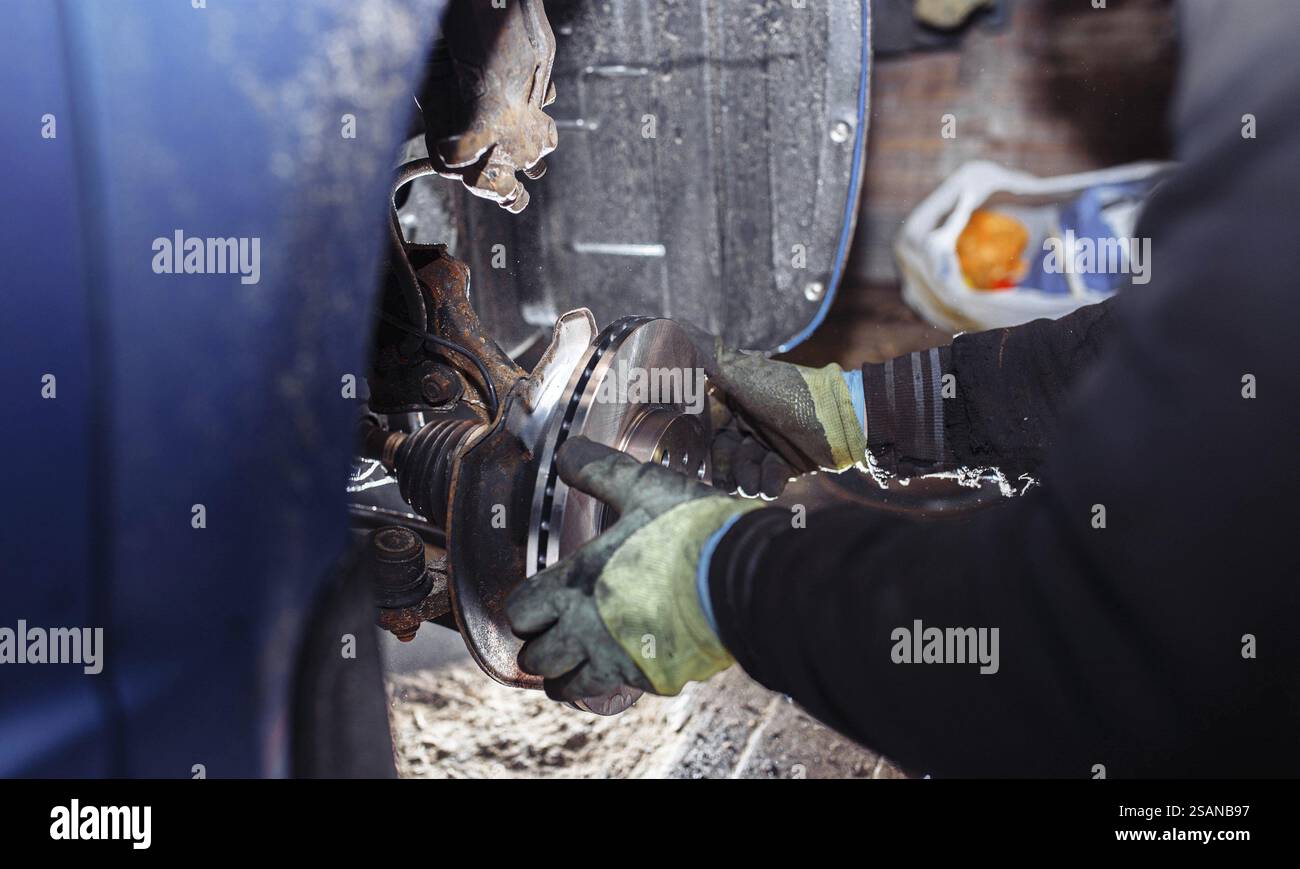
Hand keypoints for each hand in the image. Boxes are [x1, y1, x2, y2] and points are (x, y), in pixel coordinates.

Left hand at [505, 437, 761, 699]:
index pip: (519, 613)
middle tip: (554, 632)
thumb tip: (565, 451)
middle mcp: (588, 632)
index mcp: (575, 586)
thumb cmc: (690, 530)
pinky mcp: (655, 679)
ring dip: (566, 675)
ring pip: (569, 688)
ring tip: (577, 660)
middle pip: (536, 660)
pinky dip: (615, 679)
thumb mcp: (642, 486)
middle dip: (540, 646)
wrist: (745, 576)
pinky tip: (627, 659)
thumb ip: (599, 471)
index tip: (537, 601)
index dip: (524, 607)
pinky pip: (620, 689)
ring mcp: (621, 662)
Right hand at [683, 326, 867, 497]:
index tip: (692, 456)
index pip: (703, 428)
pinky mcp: (784, 466)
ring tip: (759, 470)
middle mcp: (747, 422)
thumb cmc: (790, 392)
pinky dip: (768, 483)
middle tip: (730, 470)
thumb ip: (705, 353)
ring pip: (739, 474)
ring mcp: (766, 445)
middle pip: (719, 457)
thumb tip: (670, 323)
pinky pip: (765, 484)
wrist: (841, 420)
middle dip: (724, 467)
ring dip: (746, 476)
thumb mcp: (742, 371)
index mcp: (733, 401)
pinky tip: (777, 474)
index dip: (696, 444)